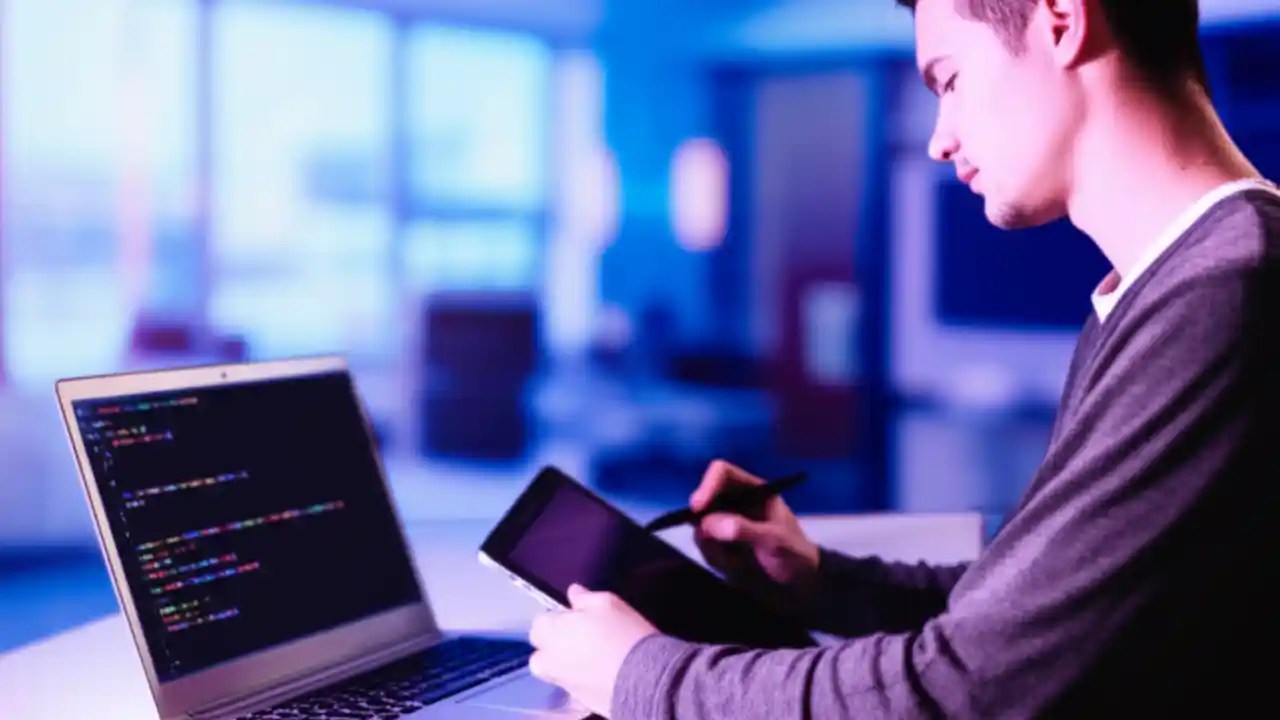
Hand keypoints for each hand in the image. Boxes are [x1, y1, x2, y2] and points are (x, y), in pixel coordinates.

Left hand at [528, 584, 658, 717]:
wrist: (642, 679)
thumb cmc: (623, 633)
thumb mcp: (608, 603)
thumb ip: (584, 598)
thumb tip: (573, 592)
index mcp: (551, 631)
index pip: (539, 622)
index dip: (557, 618)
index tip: (576, 617)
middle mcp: (549, 658)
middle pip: (541, 651)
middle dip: (554, 643)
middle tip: (580, 637)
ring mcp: (561, 681)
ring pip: (554, 670)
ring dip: (564, 661)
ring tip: (590, 656)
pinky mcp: (577, 698)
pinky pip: (571, 683)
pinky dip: (579, 677)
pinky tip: (599, 671)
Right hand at [691, 460, 820, 607]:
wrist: (800, 585)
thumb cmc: (796, 554)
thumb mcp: (776, 541)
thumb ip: (744, 530)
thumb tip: (709, 523)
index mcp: (753, 490)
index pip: (723, 473)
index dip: (707, 484)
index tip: (698, 507)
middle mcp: (735, 502)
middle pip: (704, 500)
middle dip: (705, 523)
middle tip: (715, 544)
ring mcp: (725, 524)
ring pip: (700, 527)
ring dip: (714, 547)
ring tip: (738, 562)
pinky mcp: (720, 545)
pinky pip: (705, 547)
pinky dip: (717, 559)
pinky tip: (737, 566)